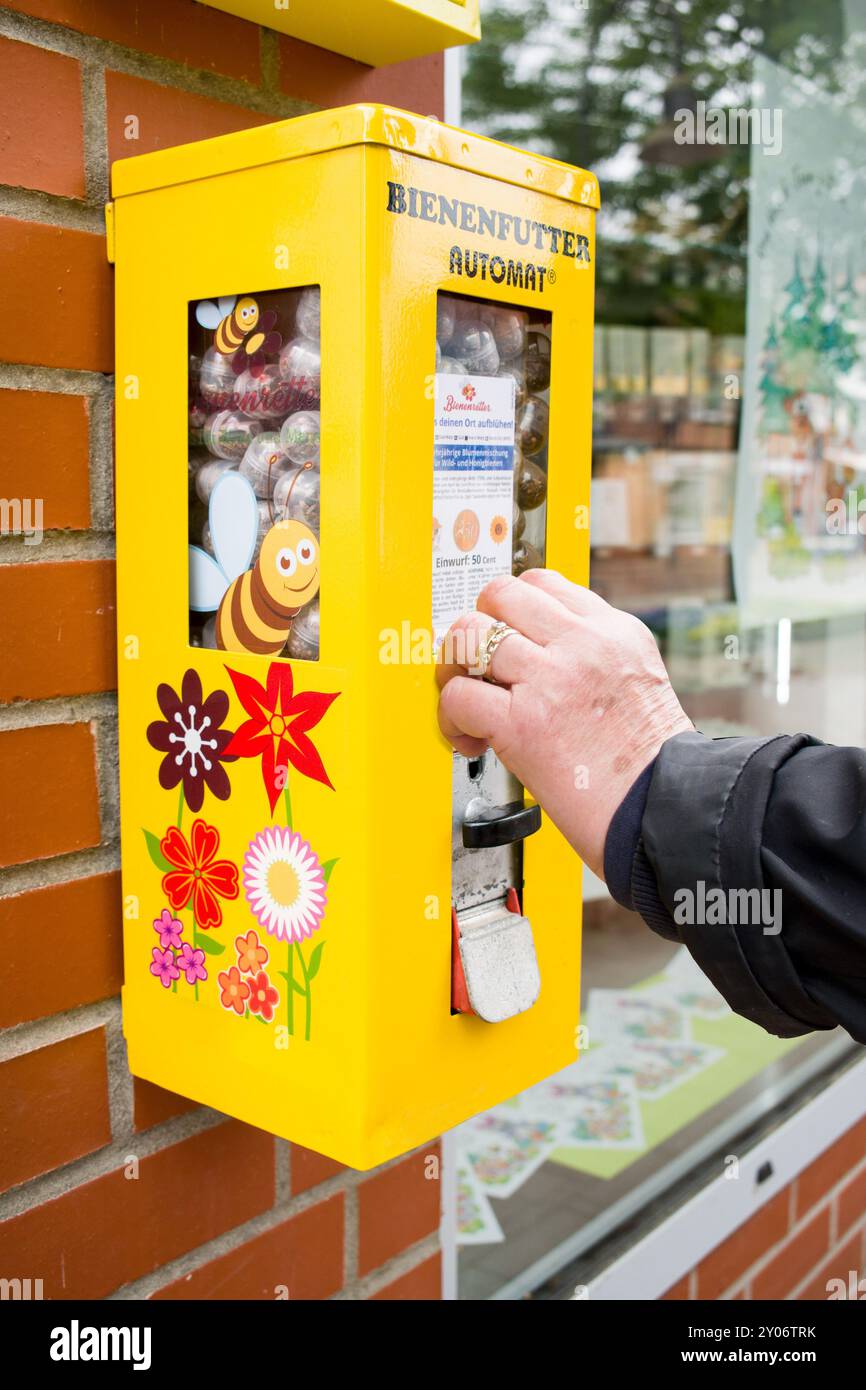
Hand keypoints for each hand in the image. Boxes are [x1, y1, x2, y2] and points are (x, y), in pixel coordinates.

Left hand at [436, 569, 692, 879]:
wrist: (666, 812)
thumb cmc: (653, 768)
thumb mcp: (639, 684)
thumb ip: (595, 660)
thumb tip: (542, 657)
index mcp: (615, 632)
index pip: (544, 584)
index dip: (513, 609)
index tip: (505, 636)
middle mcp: (583, 644)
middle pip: (501, 594)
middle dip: (479, 625)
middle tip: (478, 664)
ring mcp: (551, 679)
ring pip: (470, 634)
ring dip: (456, 669)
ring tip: (468, 700)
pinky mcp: (523, 722)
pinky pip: (459, 695)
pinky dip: (451, 718)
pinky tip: (470, 740)